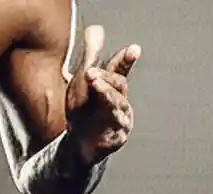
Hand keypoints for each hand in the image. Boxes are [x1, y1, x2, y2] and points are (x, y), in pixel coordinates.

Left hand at [65, 26, 140, 165]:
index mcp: (112, 86)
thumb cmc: (84, 112)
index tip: (133, 49)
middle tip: (90, 71)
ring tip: (95, 85)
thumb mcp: (83, 83)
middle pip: (119, 85)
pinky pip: (118, 130)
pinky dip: (112, 123)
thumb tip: (96, 30)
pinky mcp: (118, 138)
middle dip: (106, 77)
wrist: (79, 144)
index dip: (126, 59)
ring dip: (107, 94)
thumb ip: (90, 58)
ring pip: (118, 105)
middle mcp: (120, 100)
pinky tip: (107, 118)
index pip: (120, 69)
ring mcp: (121, 119)